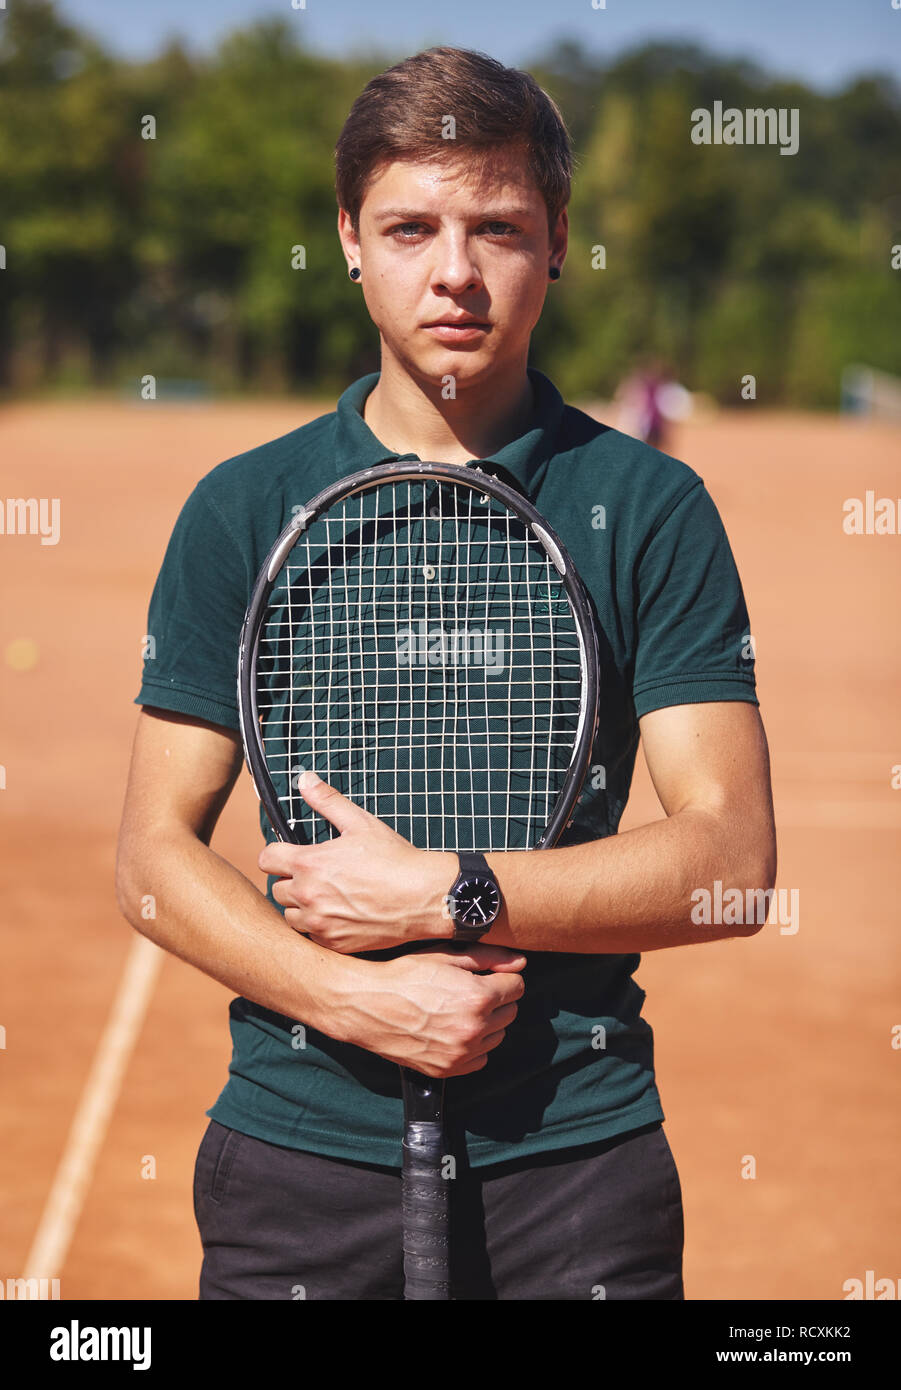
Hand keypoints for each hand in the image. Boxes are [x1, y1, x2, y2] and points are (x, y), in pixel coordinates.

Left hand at [259, 771, 455, 952]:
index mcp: (309, 864)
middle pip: (276, 889)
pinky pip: (311, 936)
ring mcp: (320, 923)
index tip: (291, 855)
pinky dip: (318, 927)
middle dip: (291, 880)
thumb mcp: (361, 823)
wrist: (423, 896)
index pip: (266, 859)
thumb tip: (305, 780)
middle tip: (316, 876)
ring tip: (324, 897)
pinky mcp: (334, 942)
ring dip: (301, 907)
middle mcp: (308, 896)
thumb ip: (327, 801)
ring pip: (290, 916)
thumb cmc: (394, 859)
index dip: (277, 854)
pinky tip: (338, 915)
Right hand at [326, 943, 527, 1076]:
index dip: (503, 978)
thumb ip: (488, 958)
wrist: (367, 1005)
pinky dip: (474, 1046)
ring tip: (459, 1009)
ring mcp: (461, 1053)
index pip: (517, 987)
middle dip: (497, 999)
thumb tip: (521, 962)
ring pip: (497, 1036)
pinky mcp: (448, 1070)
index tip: (488, 976)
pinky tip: (453, 1030)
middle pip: (511, 1012)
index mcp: (478, 998)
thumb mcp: (446, 956)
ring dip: (487, 1023)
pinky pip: (480, 1059)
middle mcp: (474, 1029)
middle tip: (471, 990)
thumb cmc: (405, 975)